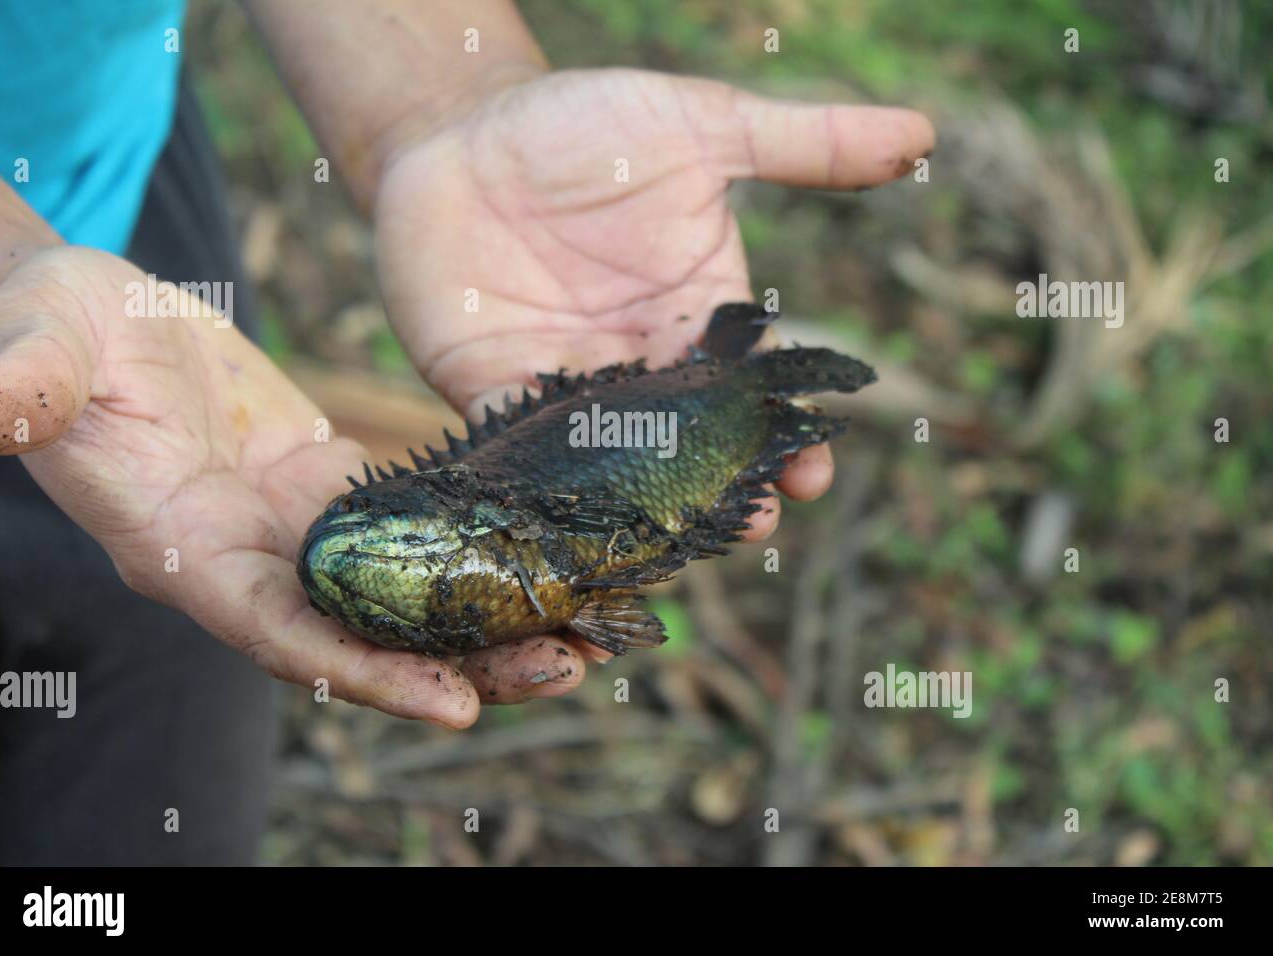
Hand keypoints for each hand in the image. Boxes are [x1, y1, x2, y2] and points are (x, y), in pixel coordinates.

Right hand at [0, 247, 593, 725]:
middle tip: (567, 670)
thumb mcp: (33, 353)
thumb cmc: (47, 335)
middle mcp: (246, 562)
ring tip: (589, 631)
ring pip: (402, 595)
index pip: (277, 630)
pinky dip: (475, 555)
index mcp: (179, 548)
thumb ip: (18, 388)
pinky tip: (545, 555)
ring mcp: (292, 534)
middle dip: (462, 660)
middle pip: (364, 633)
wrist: (82, 319)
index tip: (451, 704)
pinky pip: (412, 537)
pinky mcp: (327, 493)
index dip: (362, 670)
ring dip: (490, 617)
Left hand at [373, 67, 934, 534]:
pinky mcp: (495, 390)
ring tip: (670, 547)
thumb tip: (921, 134)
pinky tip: (565, 526)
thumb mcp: (702, 125)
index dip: (784, 436)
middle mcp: (641, 365)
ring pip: (614, 468)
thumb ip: (804, 143)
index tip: (811, 471)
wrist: (464, 125)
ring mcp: (568, 386)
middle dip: (721, 490)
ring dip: (642, 509)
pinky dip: (541, 488)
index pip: (754, 392)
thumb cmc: (586, 123)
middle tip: (748, 524)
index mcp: (700, 315)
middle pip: (691, 448)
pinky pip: (521, 450)